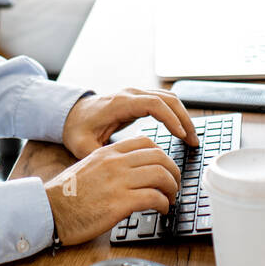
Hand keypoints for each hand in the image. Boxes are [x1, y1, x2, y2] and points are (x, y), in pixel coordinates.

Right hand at [45, 137, 181, 244]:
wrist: (50, 211)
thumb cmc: (67, 195)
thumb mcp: (89, 168)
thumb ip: (111, 165)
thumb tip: (132, 172)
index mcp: (108, 153)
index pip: (146, 144)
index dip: (163, 156)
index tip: (165, 168)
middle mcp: (115, 163)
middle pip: (159, 157)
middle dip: (173, 172)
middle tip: (174, 185)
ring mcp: (118, 182)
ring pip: (161, 175)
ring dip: (172, 188)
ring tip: (170, 198)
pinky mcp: (119, 203)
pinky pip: (154, 197)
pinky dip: (164, 204)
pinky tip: (161, 209)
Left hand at [61, 87, 198, 158]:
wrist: (70, 114)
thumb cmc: (77, 129)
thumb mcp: (82, 145)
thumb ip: (97, 155)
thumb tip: (115, 170)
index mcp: (119, 103)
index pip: (153, 104)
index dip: (170, 119)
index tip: (181, 136)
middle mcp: (130, 95)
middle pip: (167, 99)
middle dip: (184, 119)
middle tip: (193, 141)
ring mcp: (136, 95)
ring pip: (169, 98)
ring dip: (183, 116)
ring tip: (191, 139)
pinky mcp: (139, 100)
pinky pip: (164, 102)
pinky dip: (176, 115)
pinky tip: (181, 132)